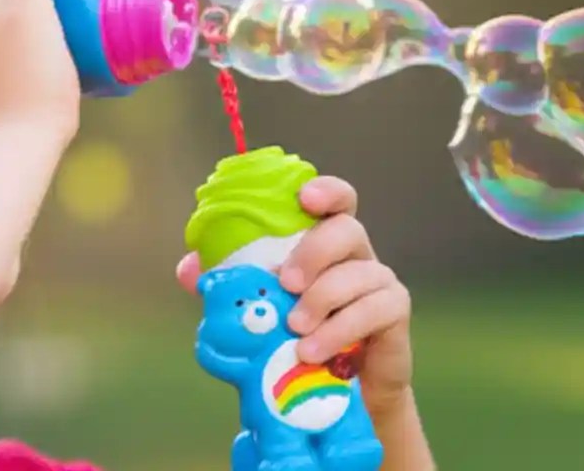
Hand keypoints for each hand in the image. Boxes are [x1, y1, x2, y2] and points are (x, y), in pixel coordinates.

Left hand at [176, 176, 413, 414]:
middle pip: (348, 230)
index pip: (337, 202)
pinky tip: (313, 350)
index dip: (326, 191)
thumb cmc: (296, 341)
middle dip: (315, 251)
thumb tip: (189, 268)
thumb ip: (232, 287)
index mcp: (326, 245)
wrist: (333, 392)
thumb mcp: (261, 313)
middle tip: (286, 283)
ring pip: (359, 273)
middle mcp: (357, 256)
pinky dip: (339, 329)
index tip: (304, 199)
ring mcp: (380, 282)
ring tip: (295, 331)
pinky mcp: (394, 313)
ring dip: (322, 300)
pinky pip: (374, 309)